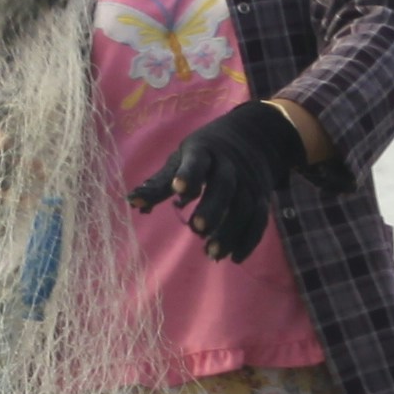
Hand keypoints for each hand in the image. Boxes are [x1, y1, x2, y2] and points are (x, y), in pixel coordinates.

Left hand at [128, 98, 309, 263]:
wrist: (254, 136)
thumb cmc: (205, 152)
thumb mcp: (182, 157)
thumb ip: (160, 182)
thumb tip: (132, 202)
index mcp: (205, 151)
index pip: (198, 161)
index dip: (189, 174)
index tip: (178, 190)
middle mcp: (230, 165)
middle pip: (224, 186)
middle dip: (212, 207)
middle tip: (197, 230)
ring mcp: (249, 181)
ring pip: (244, 206)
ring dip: (230, 231)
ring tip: (211, 254)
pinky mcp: (262, 196)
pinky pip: (259, 219)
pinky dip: (249, 239)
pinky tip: (234, 257)